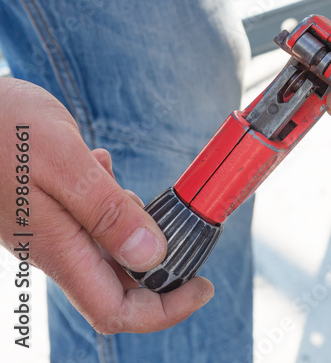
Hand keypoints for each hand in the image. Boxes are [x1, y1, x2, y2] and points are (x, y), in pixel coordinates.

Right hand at [0, 79, 212, 332]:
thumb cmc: (3, 127)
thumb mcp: (63, 161)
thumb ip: (105, 211)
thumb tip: (151, 256)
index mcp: (59, 247)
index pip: (115, 310)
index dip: (165, 309)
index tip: (203, 286)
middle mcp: (55, 247)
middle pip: (119, 284)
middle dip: (160, 260)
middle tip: (183, 218)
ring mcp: (49, 229)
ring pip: (109, 248)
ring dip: (134, 221)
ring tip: (119, 177)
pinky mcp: (46, 208)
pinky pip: (91, 218)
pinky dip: (109, 196)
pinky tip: (96, 162)